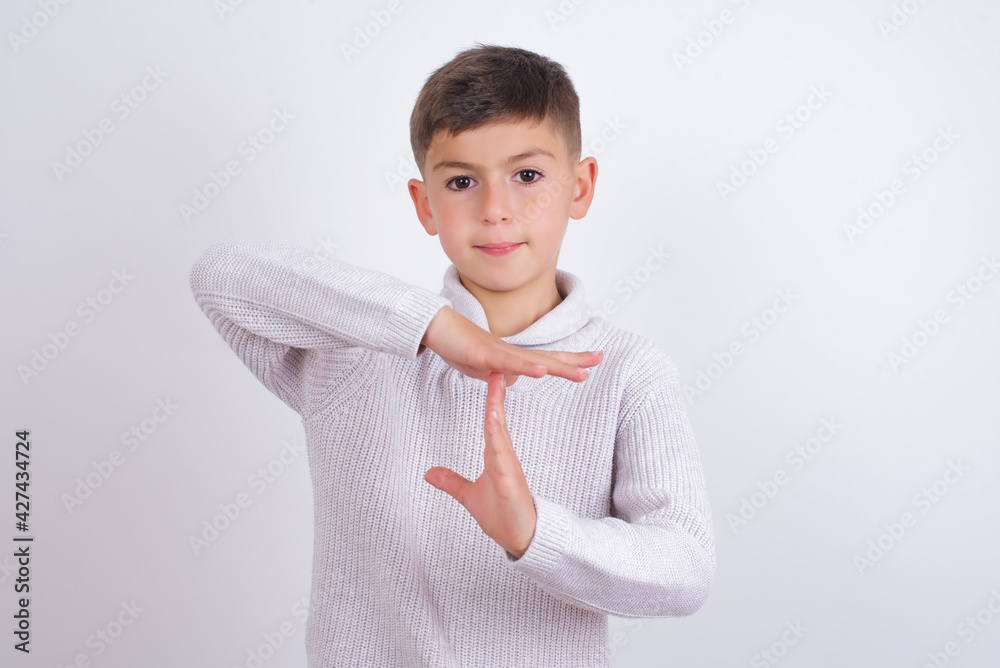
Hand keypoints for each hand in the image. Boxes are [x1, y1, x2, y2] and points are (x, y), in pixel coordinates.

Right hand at [422, 306, 602, 385]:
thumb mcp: (479, 369)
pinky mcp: (484, 355)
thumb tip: (512, 382)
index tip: (590, 363)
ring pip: (534, 362)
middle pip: (547, 358)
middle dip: (575, 360)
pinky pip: (508, 363)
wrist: (433, 326)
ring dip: (559, 368)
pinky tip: (541, 372)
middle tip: (600, 357)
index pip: (544, 361)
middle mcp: (510, 352)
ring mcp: (498, 352)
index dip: (567, 362)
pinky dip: (526, 368)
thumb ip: (497, 375)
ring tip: (582, 373)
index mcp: (510, 357)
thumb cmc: (455, 344)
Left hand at [424, 372, 535, 558]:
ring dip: (497, 410)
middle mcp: (504, 457)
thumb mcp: (469, 496)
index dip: (491, 400)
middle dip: (496, 395)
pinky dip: (497, 437)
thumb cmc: (502, 516)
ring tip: (495, 387)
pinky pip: (503, 455)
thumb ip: (452, 482)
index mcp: (496, 457)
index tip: (492, 376)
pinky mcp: (510, 481)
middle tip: (497, 368)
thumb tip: (429, 473)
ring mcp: (508, 468)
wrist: (521, 539)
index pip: (492, 422)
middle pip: (498, 420)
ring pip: (501, 433)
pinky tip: (493, 422)